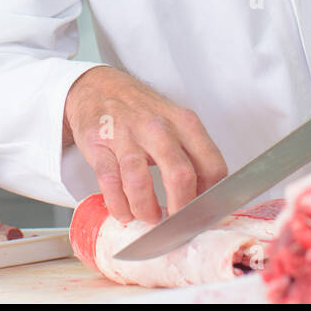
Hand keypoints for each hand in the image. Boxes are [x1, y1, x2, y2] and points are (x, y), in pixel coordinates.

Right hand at [63, 65, 227, 224]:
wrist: (99, 87)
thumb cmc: (142, 112)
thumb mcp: (175, 122)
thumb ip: (192, 154)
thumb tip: (206, 199)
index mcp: (185, 123)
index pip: (212, 166)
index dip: (209, 196)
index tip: (201, 212)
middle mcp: (158, 127)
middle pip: (180, 175)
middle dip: (180, 209)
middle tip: (176, 224)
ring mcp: (127, 134)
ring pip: (140, 181)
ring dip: (145, 209)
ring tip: (147, 218)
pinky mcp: (99, 143)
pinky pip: (110, 181)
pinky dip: (118, 204)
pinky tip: (123, 212)